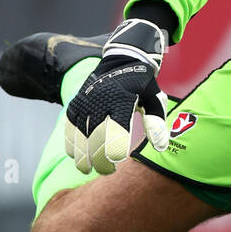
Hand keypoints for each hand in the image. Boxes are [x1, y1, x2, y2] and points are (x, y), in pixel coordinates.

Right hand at [64, 19, 169, 174]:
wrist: (121, 59)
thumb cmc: (142, 85)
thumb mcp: (154, 99)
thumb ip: (156, 123)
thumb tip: (161, 148)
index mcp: (123, 98)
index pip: (117, 127)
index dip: (115, 146)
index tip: (117, 162)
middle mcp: (101, 99)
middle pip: (97, 134)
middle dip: (99, 157)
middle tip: (106, 172)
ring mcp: (86, 100)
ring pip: (80, 132)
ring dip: (81, 154)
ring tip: (86, 170)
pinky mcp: (77, 102)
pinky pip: (70, 125)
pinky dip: (71, 141)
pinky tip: (75, 156)